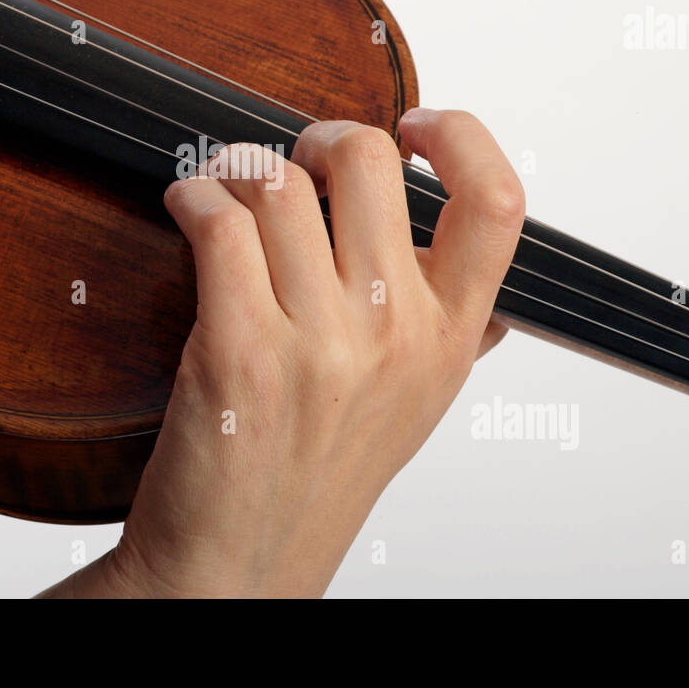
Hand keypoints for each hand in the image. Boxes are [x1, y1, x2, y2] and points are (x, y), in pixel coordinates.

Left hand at [40, 108, 523, 597]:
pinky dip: (194, 195)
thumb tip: (490, 291)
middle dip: (319, 138)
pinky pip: (220, 221)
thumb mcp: (416, 407)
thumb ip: (453, 336)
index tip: (417, 125)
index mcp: (449, 338)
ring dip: (239, 167)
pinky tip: (189, 209)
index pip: (499, 204)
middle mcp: (395, 335)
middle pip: (368, 162)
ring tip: (227, 189)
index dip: (462, 138)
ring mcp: (319, 343)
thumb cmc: (319, 477)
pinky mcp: (240, 348)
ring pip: (279, 183)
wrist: (238, 563)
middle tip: (296, 158)